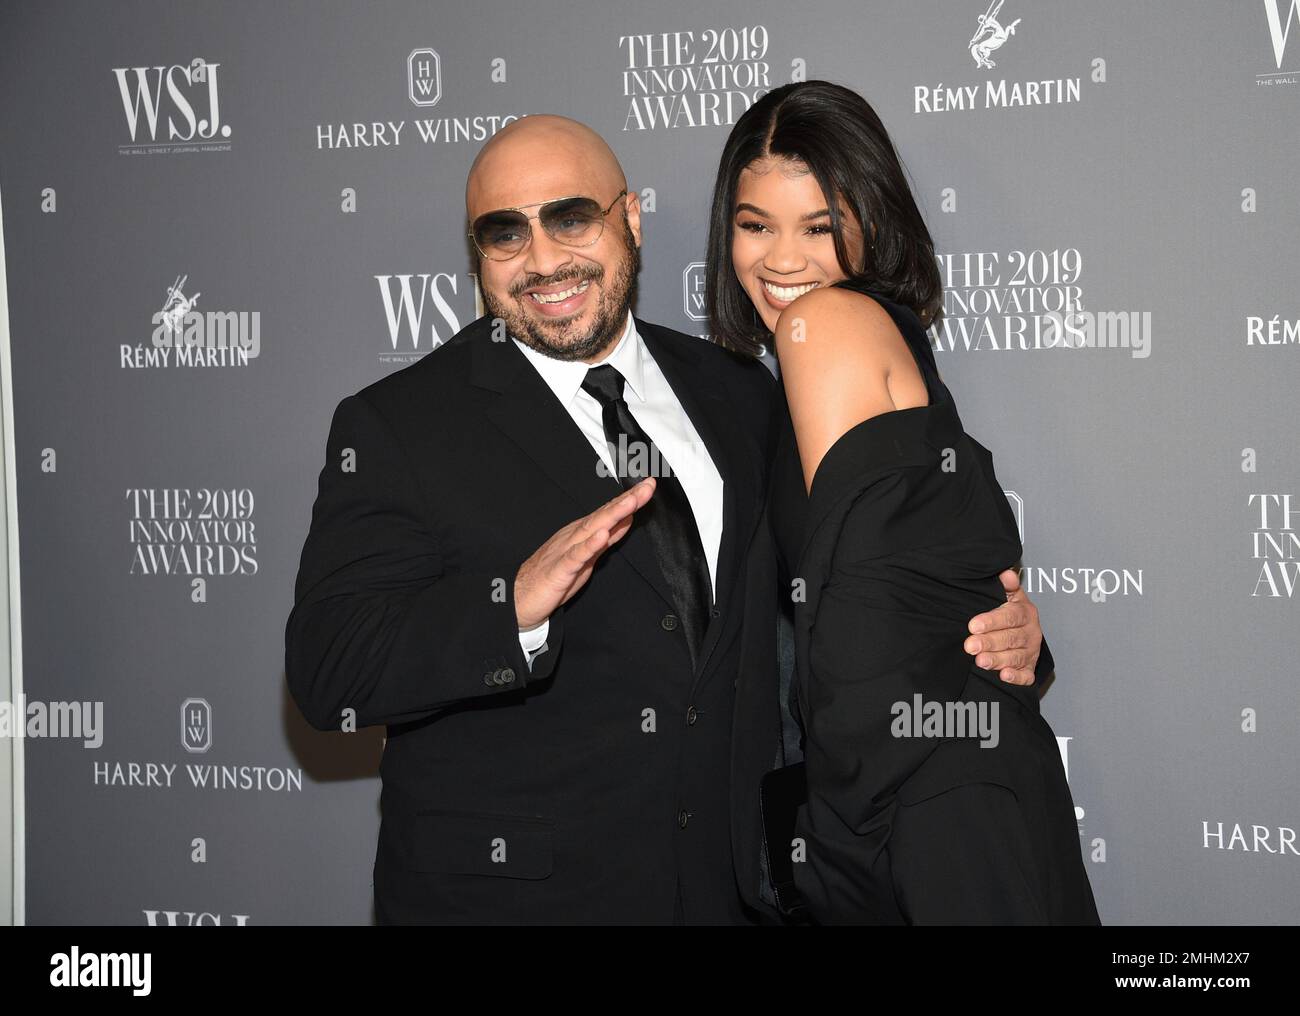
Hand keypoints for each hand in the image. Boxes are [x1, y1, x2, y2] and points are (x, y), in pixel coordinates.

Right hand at [514, 478, 655, 629]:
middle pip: (605, 515)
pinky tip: (602, 535)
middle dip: (627, 501)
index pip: (609, 512)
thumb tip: (627, 521)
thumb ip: (608, 539)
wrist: (520, 597)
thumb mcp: (589, 556)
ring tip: (630, 503)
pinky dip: (590, 544)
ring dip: (612, 515)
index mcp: (582, 533)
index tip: (648, 486)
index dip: (630, 499)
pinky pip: (576, 556)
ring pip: (593, 529)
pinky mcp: (560, 569)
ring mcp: (566, 550)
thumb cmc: (553, 576)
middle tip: (647, 487)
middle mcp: (575, 536)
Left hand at [964, 568, 1041, 685]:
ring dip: (998, 660)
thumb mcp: (1009, 596)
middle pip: (1010, 638)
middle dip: (989, 642)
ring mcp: (1030, 652)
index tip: (973, 625)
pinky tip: (1004, 676)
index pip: (1010, 616)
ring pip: (1015, 657)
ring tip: (980, 661)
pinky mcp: (1029, 669)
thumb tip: (1006, 573)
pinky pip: (1026, 676)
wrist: (1024, 631)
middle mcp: (1031, 633)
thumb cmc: (1010, 612)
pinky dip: (1016, 677)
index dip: (992, 621)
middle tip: (970, 645)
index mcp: (1025, 612)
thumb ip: (1006, 586)